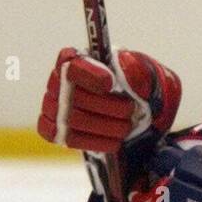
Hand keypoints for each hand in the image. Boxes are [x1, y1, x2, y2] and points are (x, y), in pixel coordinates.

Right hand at [38, 47, 180, 154]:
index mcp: (80, 59)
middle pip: (75, 96)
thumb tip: (123, 66)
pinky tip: (116, 139)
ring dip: (108, 125)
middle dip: (109, 106)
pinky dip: (96, 141)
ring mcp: (54, 107)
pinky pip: (69, 139)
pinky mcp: (54, 130)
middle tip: (131, 110)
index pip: (72, 65)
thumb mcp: (147, 74)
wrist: (142, 115)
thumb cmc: (139, 88)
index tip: (110, 83)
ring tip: (127, 125)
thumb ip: (136, 68)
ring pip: (74, 120)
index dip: (89, 74)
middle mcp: (60, 81)